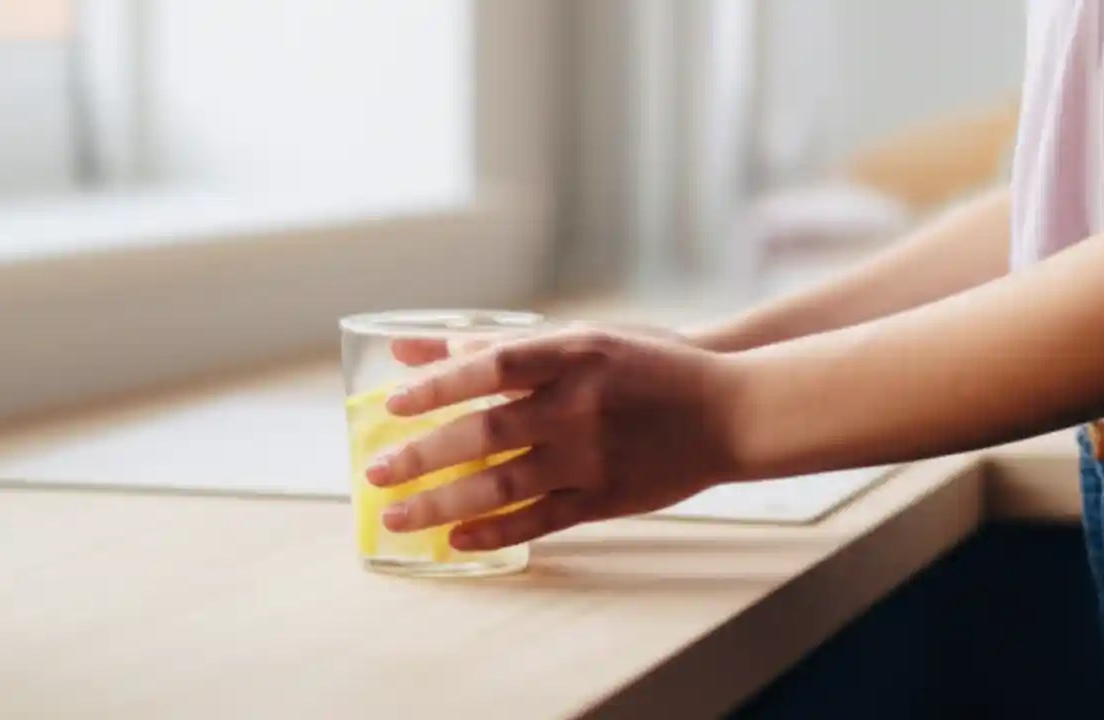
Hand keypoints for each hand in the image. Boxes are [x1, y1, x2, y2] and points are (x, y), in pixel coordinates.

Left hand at [366, 328, 741, 550]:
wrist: (727, 409)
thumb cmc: (647, 365)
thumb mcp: (580, 339)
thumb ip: (496, 344)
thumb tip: (412, 348)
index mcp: (574, 354)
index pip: (491, 365)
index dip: (438, 385)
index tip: (392, 404)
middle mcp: (579, 405)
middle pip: (485, 431)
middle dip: (422, 455)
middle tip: (375, 472)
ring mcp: (592, 457)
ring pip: (503, 484)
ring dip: (443, 502)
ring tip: (397, 515)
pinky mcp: (605, 499)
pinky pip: (539, 520)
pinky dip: (494, 531)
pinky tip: (454, 538)